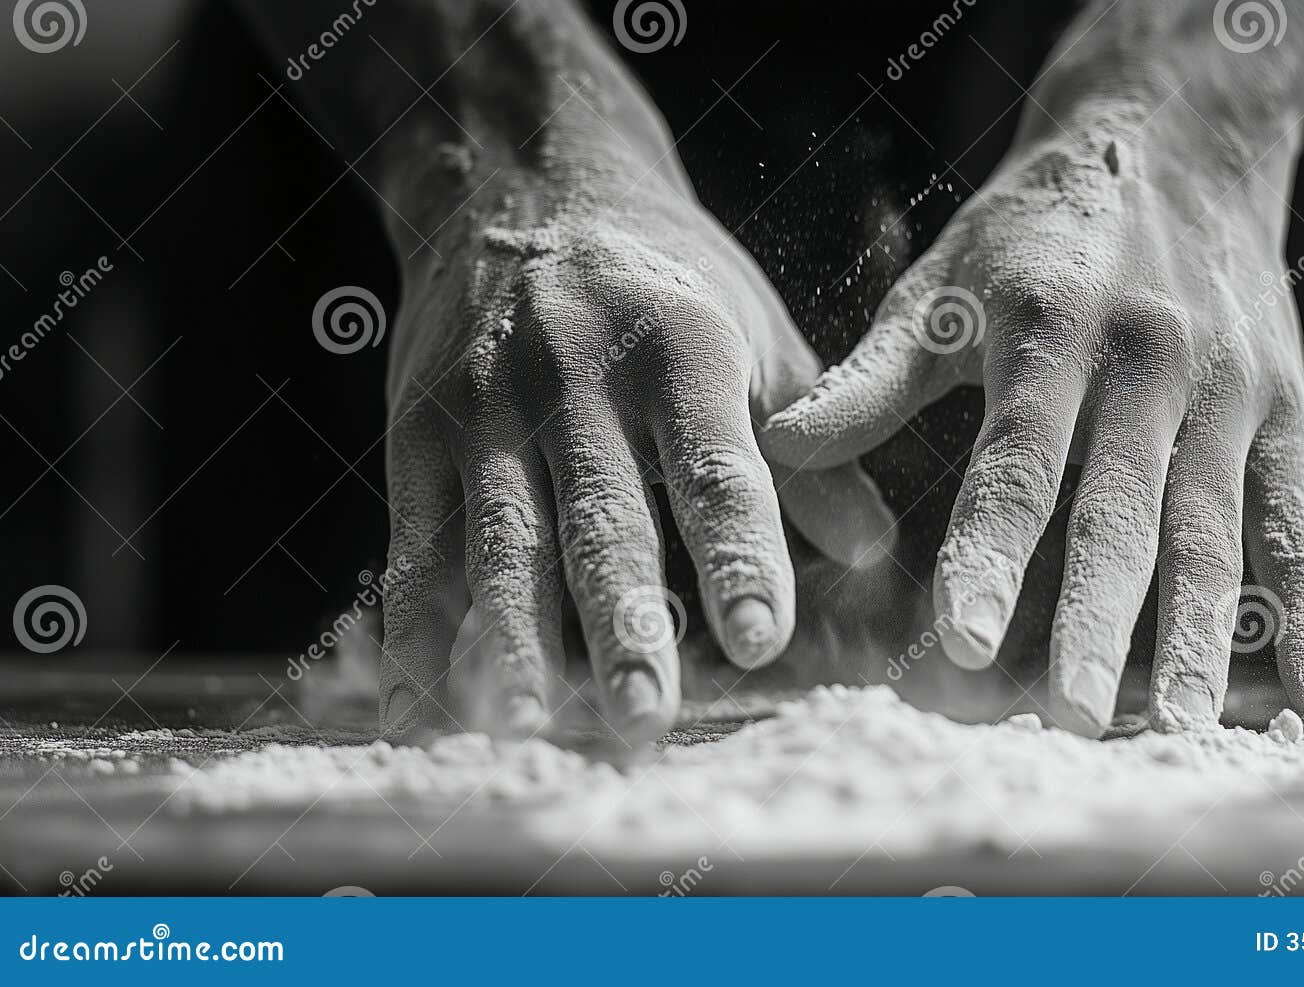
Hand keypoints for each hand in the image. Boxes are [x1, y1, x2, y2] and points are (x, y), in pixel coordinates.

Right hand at [377, 140, 891, 744]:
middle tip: (644, 719)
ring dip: (511, 640)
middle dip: (622, 624)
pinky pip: (414, 543)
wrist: (518, 182)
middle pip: (603, 517)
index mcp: (680, 350)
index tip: (762, 643)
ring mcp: (486, 408)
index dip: (739, 557)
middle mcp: (577, 378)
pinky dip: (412, 633)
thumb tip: (872, 549)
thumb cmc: (663, 278)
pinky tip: (413, 710)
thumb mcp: (753, 336)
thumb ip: (811, 448)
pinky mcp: (416, 433)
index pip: (716, 470)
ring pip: (500, 539)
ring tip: (525, 726)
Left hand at [761, 93, 1303, 733]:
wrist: (1174, 139)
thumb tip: (779, 450)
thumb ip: (872, 377)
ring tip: (1176, 729)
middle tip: (1069, 725)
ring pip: (1215, 530)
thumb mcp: (945, 283)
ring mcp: (1226, 391)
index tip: (958, 646)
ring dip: (1197, 637)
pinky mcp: (1283, 408)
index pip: (1014, 465)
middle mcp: (1145, 364)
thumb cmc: (1033, 228)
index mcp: (1048, 333)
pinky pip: (1296, 521)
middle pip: (1120, 513)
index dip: (987, 557)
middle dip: (1094, 624)